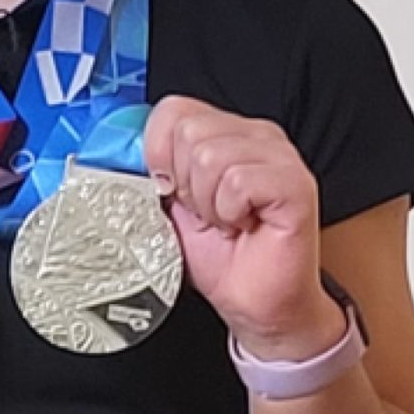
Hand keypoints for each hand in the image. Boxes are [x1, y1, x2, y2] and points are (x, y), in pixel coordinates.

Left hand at [143, 98, 342, 358]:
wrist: (256, 303)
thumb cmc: (221, 257)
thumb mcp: (170, 206)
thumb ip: (152, 171)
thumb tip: (118, 153)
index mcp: (226, 131)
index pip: (173, 110)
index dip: (160, 155)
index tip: (174, 193)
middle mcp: (256, 135)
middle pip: (189, 130)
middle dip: (185, 184)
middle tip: (207, 214)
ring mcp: (280, 156)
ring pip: (210, 156)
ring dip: (208, 203)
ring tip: (226, 222)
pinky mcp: (295, 183)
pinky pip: (237, 181)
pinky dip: (229, 211)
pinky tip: (244, 226)